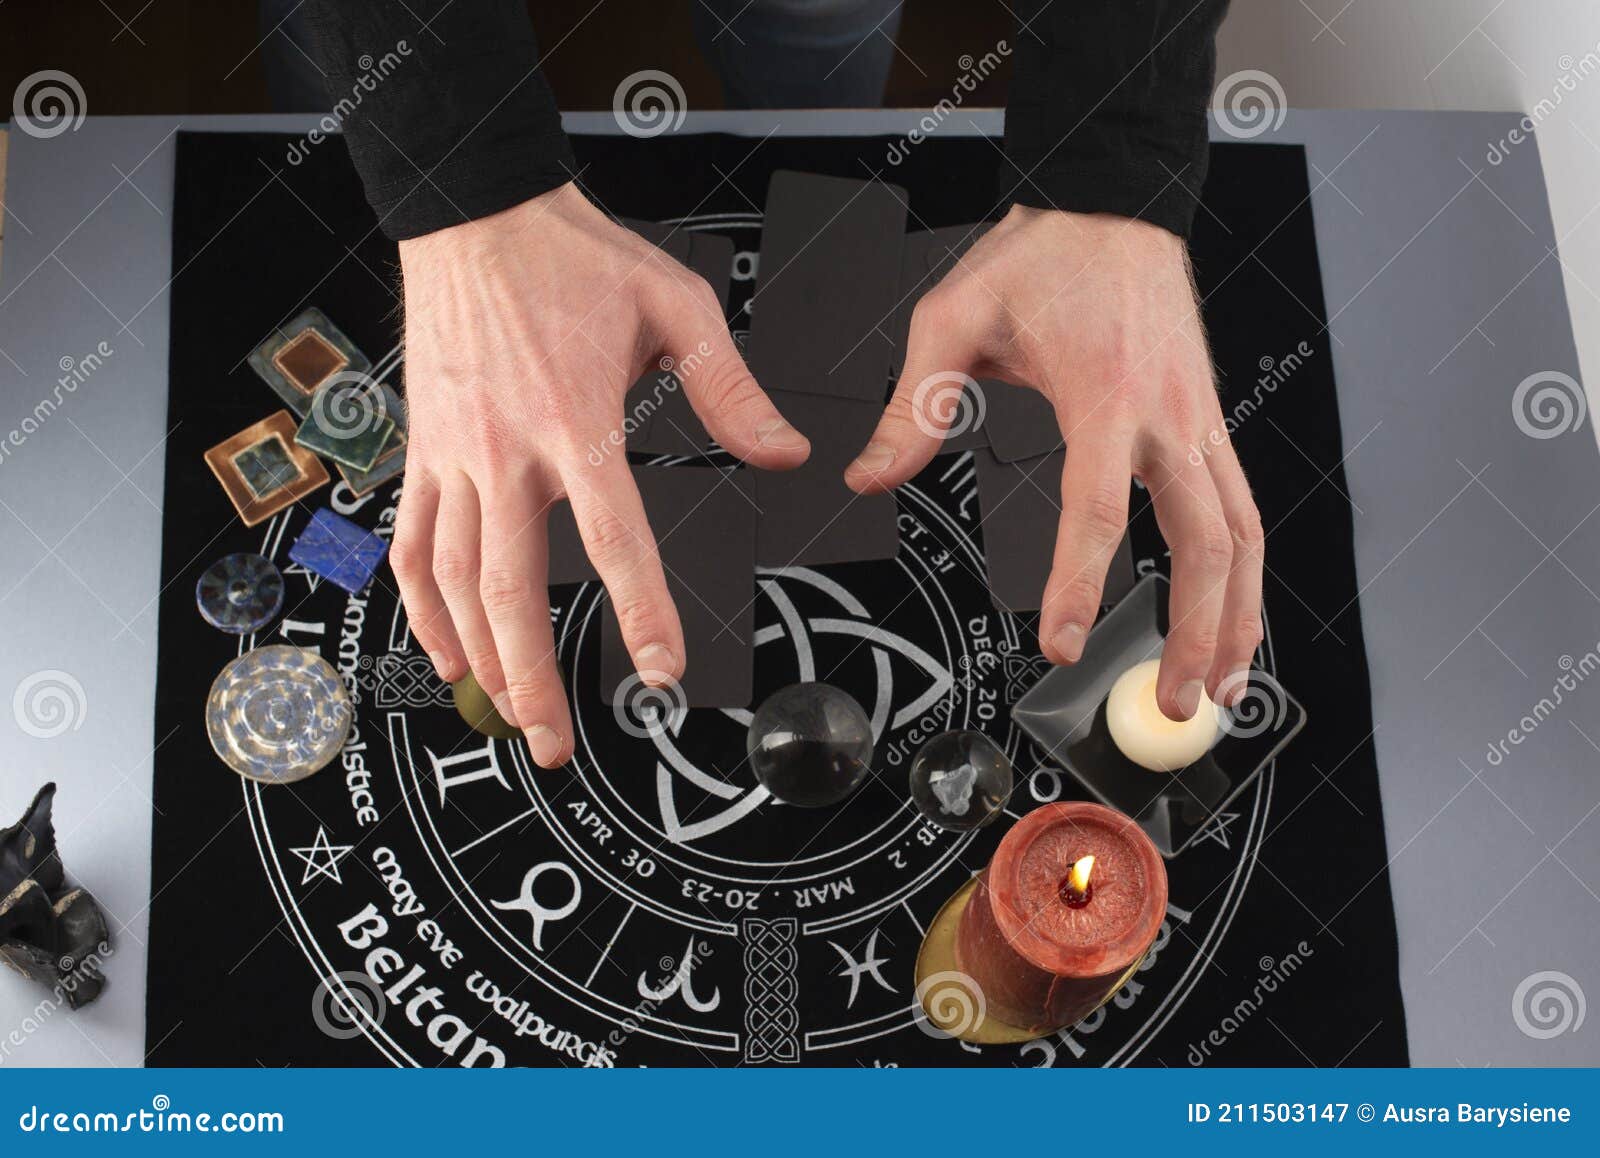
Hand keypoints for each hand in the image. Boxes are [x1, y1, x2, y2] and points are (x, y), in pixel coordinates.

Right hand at [393, 183, 809, 765]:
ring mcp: (453, 454)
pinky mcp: (421, 449)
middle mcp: (506, 449)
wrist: (476, 212)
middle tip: (556, 742)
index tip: (662, 674)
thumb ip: (733, 389)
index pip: (615, 539)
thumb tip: (785, 453)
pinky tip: (445, 648)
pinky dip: (421, 606)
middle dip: (534, 677)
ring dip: (478, 658)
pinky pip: (409, 543)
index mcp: (577, 421)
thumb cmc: (574, 257)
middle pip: (512, 588)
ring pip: (452, 580)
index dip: (640, 614)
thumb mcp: (677, 306)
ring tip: (506, 716)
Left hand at [846, 207, 1263, 720]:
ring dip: (1237, 617)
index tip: (1063, 641)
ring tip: (1221, 687)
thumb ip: (914, 404)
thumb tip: (870, 476)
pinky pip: (1242, 509)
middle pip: (1206, 543)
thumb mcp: (954, 314)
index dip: (1082, 582)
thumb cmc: (1044, 254)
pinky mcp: (1211, 422)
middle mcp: (1168, 413)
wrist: (1113, 201)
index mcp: (1103, 391)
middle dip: (1193, 631)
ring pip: (1243, 535)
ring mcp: (1201, 419)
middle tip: (1169, 701)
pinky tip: (1231, 616)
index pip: (1099, 508)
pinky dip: (1243, 573)